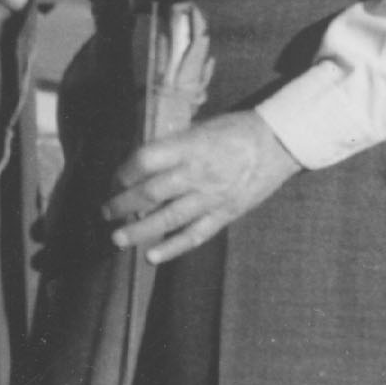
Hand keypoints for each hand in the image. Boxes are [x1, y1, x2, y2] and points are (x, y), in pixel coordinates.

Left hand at [103, 111, 301, 263]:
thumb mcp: (199, 128)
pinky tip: (152, 256)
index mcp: (189, 146)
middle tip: (106, 212)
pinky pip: (196, 234)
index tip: (113, 180)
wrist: (279, 142)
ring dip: (140, 230)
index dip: (124, 173)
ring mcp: (213, 196)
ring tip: (117, 239)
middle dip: (123, 205)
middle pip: (151, 192)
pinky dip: (173, 247)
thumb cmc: (235, 130)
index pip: (146, 161)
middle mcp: (198, 173)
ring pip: (169, 218)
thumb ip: (171, 146)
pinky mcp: (226, 213)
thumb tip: (139, 163)